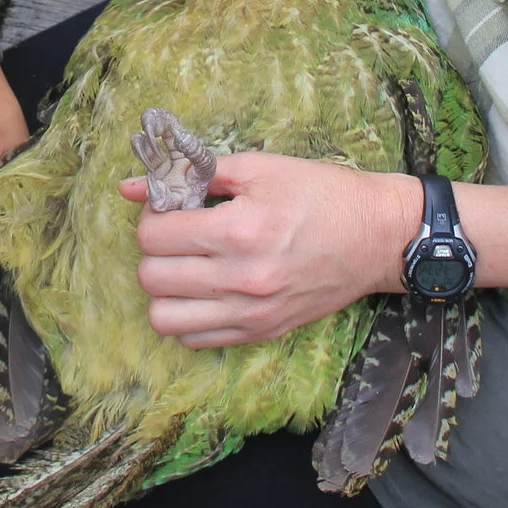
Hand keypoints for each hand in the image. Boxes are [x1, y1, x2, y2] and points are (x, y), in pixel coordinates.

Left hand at [126, 154, 417, 347]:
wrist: (377, 237)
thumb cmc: (321, 194)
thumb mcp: (259, 168)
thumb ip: (193, 174)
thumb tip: (129, 186)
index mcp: (240, 230)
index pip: (153, 236)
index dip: (153, 216)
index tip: (173, 207)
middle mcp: (241, 279)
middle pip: (151, 278)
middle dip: (155, 251)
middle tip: (179, 234)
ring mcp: (251, 313)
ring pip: (163, 318)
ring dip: (165, 290)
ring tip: (187, 266)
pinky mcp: (260, 332)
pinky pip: (194, 339)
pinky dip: (188, 316)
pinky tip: (206, 290)